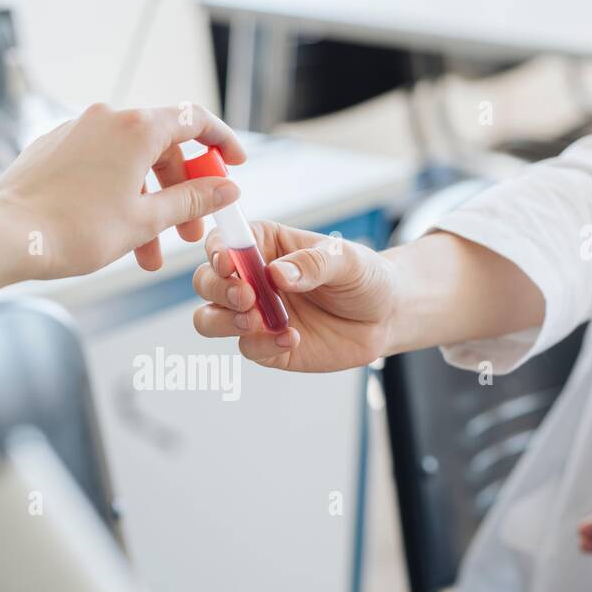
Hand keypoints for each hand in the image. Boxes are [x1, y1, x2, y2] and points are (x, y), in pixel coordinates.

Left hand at [0, 102, 244, 297]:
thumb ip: (192, 201)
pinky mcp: (54, 148)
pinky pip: (100, 166)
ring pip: (129, 164)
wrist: (8, 236)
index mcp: (135, 128)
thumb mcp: (146, 221)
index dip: (220, 141)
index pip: (194, 119)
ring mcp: (76, 131)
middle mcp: (107, 119)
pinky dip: (117, 196)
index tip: (234, 164)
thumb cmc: (75, 230)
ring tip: (147, 254)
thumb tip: (226, 188)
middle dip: (181, 192)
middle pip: (162, 147)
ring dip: (147, 205)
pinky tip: (113, 233)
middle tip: (189, 232)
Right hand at [191, 221, 401, 371]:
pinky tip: (292, 338)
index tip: (228, 264)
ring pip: (210, 319)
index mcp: (264, 245)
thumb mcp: (347, 261)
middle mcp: (251, 279)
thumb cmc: (364, 277)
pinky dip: (263, 345)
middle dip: (218, 290)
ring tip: (255, 320)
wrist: (385, 317)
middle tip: (247, 297)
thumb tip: (278, 273)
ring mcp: (255, 315)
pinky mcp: (267, 346)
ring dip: (224, 321)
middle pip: (206, 282)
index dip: (217, 252)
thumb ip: (313, 263)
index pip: (224, 243)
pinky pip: (247, 349)